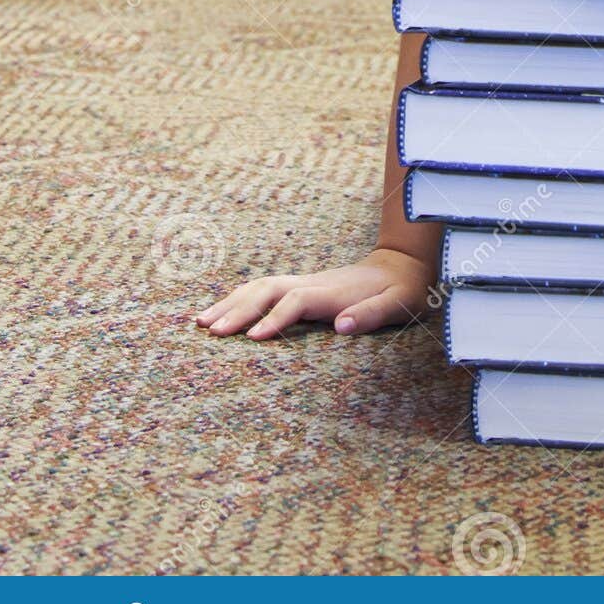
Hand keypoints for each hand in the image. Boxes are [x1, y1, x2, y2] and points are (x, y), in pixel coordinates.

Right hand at [194, 247, 435, 339]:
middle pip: (268, 290)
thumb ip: (372, 314)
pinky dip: (239, 297)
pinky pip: (264, 289)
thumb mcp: (398, 304)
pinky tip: (222, 311)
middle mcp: (314, 283)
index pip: (297, 302)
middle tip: (208, 331)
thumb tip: (342, 327)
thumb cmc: (402, 290)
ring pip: (261, 286)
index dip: (275, 318)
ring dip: (231, 301)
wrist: (403, 263)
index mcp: (334, 292)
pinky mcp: (301, 286)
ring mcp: (305, 282)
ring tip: (200, 321)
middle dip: (237, 309)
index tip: (251, 339)